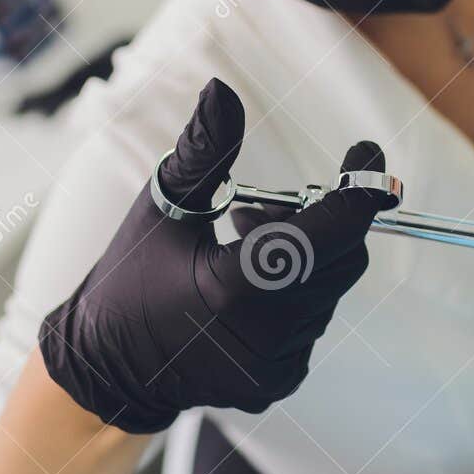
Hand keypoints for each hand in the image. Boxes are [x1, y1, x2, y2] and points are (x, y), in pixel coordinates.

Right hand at [39, 78, 397, 432]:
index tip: (367, 152)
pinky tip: (245, 289)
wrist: (106, 366)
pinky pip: (314, 322)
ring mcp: (274, 366)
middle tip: (254, 210)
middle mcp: (265, 335)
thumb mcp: (162, 205)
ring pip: (330, 289)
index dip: (360, 187)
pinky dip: (294, 294)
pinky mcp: (278, 383)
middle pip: (342, 257)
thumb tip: (222, 90)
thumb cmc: (130, 275)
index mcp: (237, 286)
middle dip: (316, 220)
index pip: (331, 230)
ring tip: (238, 245)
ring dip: (301, 258)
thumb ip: (204, 149)